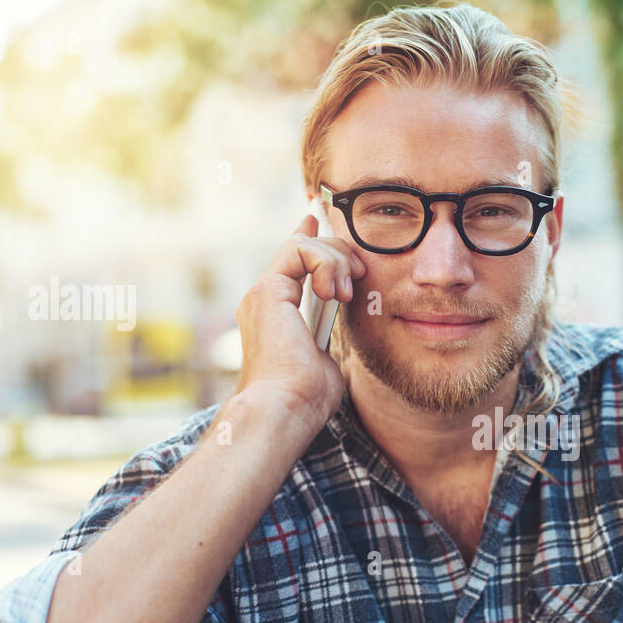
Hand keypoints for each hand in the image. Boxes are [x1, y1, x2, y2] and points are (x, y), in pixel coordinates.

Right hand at [234, 211, 366, 428]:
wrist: (287, 408)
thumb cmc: (306, 397)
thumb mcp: (325, 359)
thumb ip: (327, 335)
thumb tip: (334, 328)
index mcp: (277, 314)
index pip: (292, 262)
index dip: (309, 239)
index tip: (317, 215)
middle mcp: (266, 299)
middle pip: (304, 249)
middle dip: (339, 253)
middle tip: (358, 277)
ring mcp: (264, 294)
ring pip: (304, 245)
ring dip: (336, 261)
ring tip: (344, 293)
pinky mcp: (267, 291)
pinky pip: (299, 249)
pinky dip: (324, 263)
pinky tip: (333, 292)